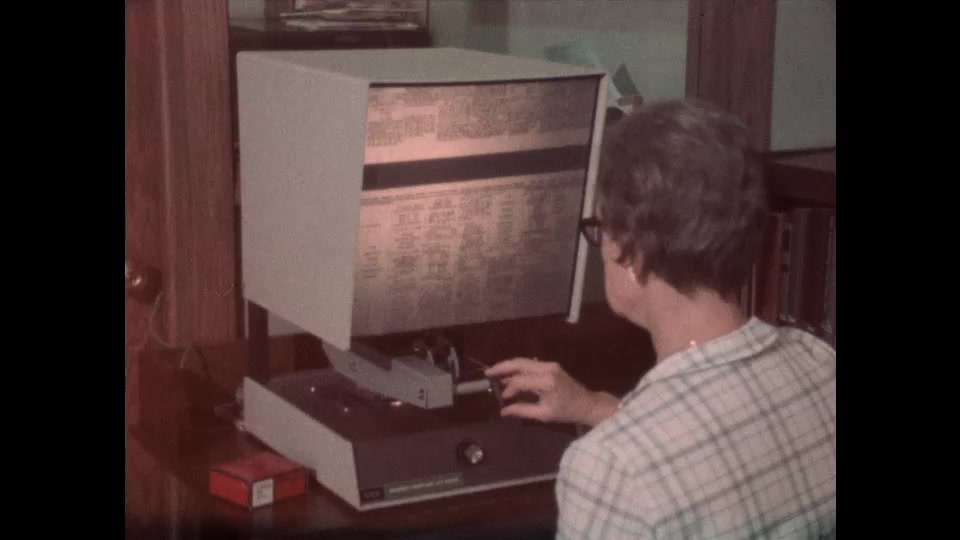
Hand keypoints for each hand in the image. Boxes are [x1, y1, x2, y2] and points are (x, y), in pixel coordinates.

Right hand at [484, 358, 618, 426]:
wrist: (587, 404)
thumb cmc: (567, 411)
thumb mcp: (544, 414)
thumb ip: (522, 410)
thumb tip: (503, 411)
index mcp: (547, 381)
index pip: (521, 380)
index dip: (509, 389)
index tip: (504, 398)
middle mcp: (548, 368)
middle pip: (520, 363)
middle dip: (503, 367)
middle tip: (488, 372)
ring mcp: (550, 365)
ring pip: (524, 361)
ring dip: (510, 366)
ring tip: (495, 373)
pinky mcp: (551, 366)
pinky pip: (530, 364)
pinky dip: (518, 368)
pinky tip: (510, 375)